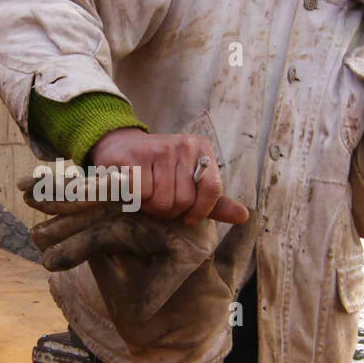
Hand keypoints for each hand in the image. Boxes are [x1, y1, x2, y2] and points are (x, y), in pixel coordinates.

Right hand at [88, 128, 249, 225]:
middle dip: (168, 211)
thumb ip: (214, 201)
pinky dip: (134, 200)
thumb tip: (244, 216)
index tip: (188, 217)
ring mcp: (158, 148)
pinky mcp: (134, 157)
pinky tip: (131, 188)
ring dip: (150, 207)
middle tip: (158, 200)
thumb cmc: (158, 171)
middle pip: (184, 201)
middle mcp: (183, 145)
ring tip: (145, 195)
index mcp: (202, 149)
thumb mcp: (190, 183)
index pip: (213, 190)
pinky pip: (141, 196)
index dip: (199, 211)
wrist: (120, 148)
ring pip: (162, 202)